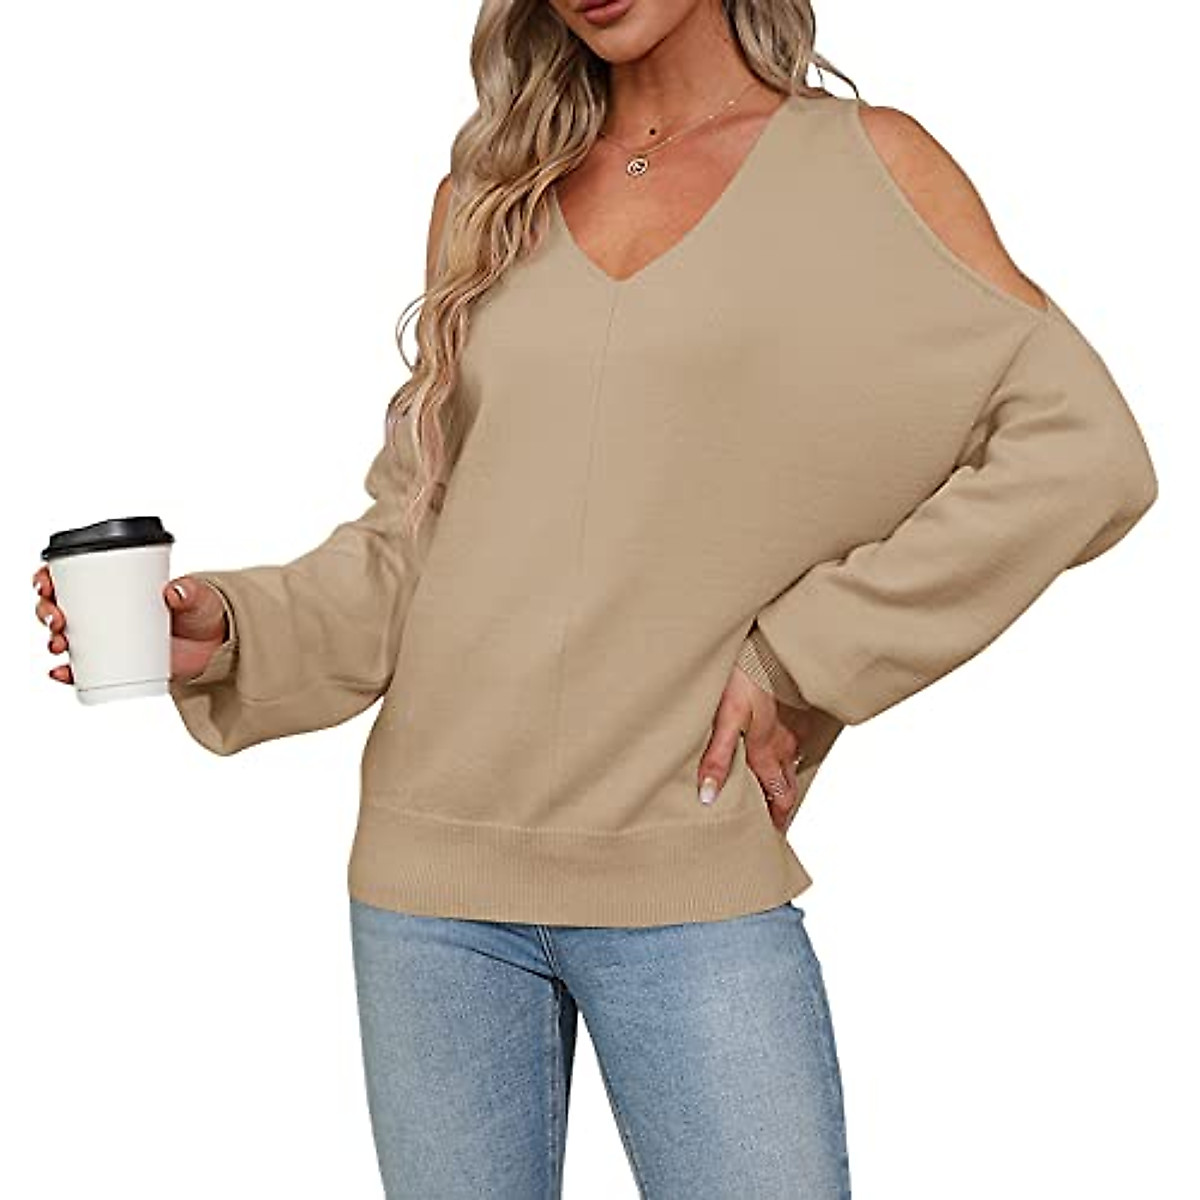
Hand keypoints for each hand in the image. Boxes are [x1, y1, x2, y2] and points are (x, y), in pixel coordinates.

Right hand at [33, 567, 229, 686]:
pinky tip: (61, 673)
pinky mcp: (117, 663)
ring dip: (53, 641)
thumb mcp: (198, 596)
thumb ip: (190, 591)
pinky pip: (83, 670)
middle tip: (57, 620)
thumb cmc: (202, 611)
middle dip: (46, 612)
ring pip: (65, 638)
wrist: (217, 644)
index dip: (48, 579)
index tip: (45, 584)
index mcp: (115, 585)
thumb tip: (174, 591)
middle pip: (58, 607)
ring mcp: (108, 639)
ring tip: (59, 644)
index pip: (70, 576)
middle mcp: (104, 611)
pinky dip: (68, 673)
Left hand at [697, 663, 813, 831]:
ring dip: (783, 777)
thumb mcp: (725, 720)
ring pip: (791, 761)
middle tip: (771, 820)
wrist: (771, 646)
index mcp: (768, 753)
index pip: (778, 797)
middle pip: (788, 784)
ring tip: (769, 788)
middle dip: (781, 804)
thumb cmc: (746, 679)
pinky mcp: (793, 708)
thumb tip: (707, 797)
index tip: (772, 835)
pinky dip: (785, 751)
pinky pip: (794, 738)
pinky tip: (774, 746)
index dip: (776, 819)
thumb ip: (717, 758)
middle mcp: (785, 745)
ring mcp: (793, 727)